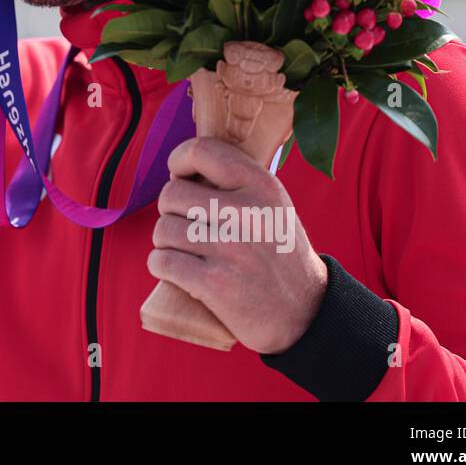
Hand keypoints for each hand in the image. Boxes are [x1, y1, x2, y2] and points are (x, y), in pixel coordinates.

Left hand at [146, 137, 328, 354]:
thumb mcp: (273, 207)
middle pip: (172, 194)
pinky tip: (176, 270)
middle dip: (170, 211)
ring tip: (185, 251)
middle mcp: (247, 213)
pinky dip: (161, 266)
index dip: (179, 160)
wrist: (305, 313)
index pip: (202, 151)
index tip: (178, 175)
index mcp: (262, 186)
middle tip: (187, 227)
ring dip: (165, 242)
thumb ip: (237, 183)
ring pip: (162, 229)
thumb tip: (182, 170)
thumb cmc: (278, 254)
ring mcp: (230, 248)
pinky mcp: (214, 282)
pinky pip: (161, 261)